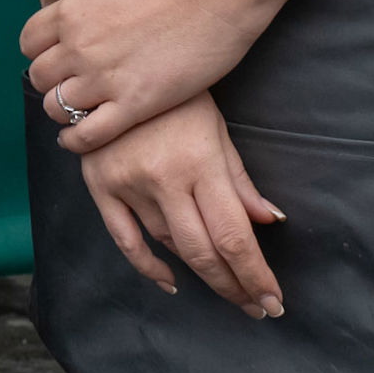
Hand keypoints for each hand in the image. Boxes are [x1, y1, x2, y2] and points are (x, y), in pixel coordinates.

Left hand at [14, 0, 275, 155]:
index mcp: (70, 12)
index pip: (28, 42)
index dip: (38, 50)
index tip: (55, 55)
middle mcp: (79, 47)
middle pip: (39, 76)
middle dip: (49, 80)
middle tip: (67, 82)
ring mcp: (105, 78)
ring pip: (57, 107)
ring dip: (62, 109)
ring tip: (77, 108)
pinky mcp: (134, 105)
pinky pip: (87, 134)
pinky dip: (76, 140)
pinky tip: (79, 137)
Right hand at [77, 94, 287, 318]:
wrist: (114, 66)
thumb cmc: (177, 96)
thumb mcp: (217, 129)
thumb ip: (240, 181)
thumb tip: (269, 221)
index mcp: (200, 162)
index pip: (233, 236)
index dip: (255, 276)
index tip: (272, 302)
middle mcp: (164, 179)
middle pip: (203, 252)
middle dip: (234, 286)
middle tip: (256, 307)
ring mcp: (129, 185)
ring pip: (170, 246)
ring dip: (200, 273)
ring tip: (225, 286)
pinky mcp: (101, 185)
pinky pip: (125, 240)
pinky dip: (148, 266)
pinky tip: (170, 280)